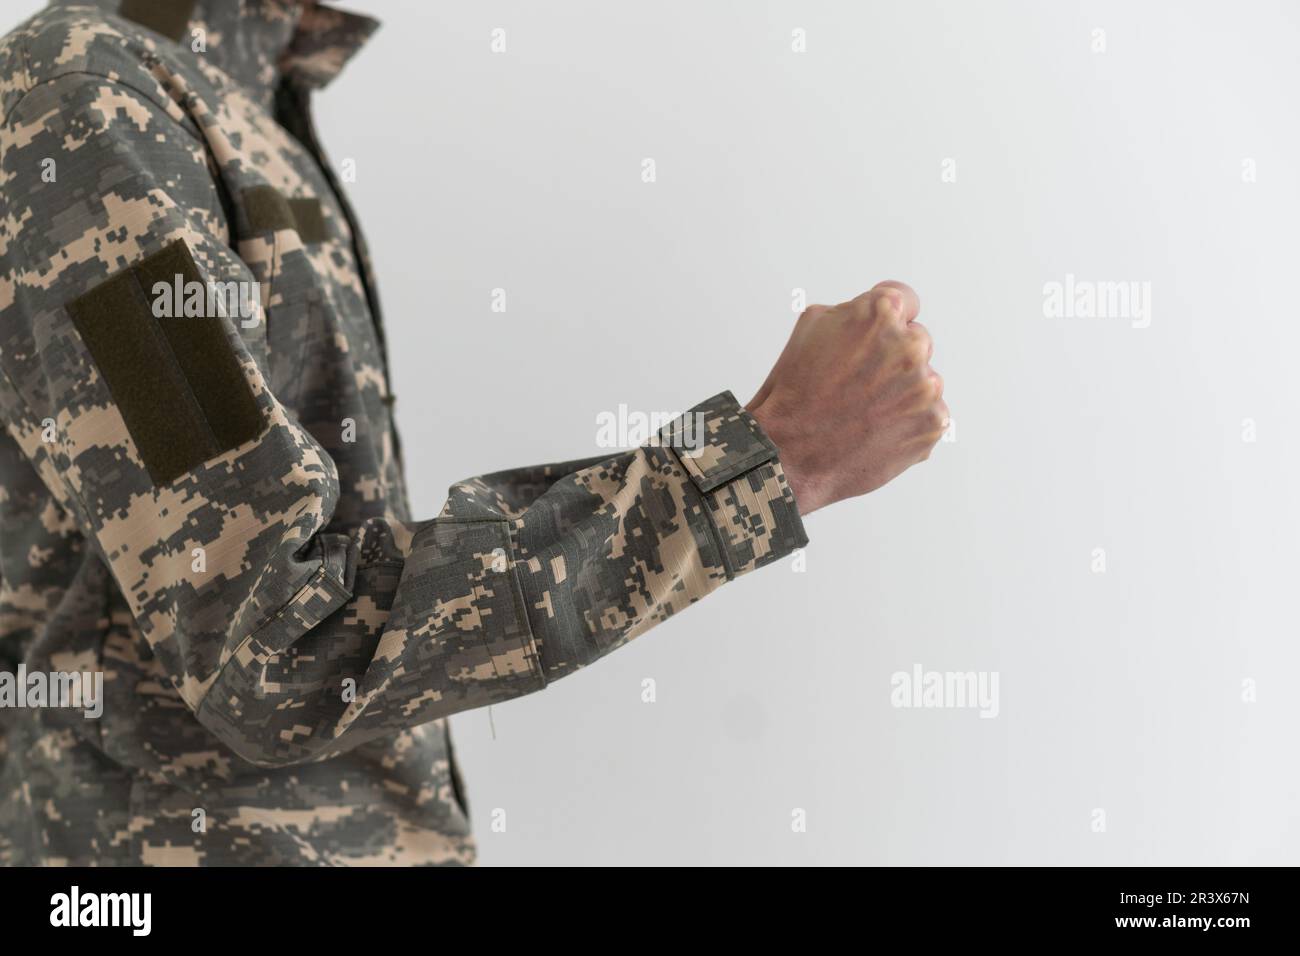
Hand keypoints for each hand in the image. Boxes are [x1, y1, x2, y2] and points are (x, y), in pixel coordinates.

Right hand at [747, 281, 947, 514]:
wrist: (789, 454)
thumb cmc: (792, 394)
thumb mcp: (811, 326)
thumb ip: (854, 311)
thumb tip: (878, 312)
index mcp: (882, 312)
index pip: (904, 301)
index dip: (883, 320)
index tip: (873, 338)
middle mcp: (911, 345)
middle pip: (915, 342)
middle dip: (892, 358)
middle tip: (858, 384)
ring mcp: (926, 387)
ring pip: (923, 381)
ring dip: (901, 393)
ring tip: (863, 411)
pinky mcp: (934, 422)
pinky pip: (929, 415)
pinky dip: (908, 423)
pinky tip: (876, 430)